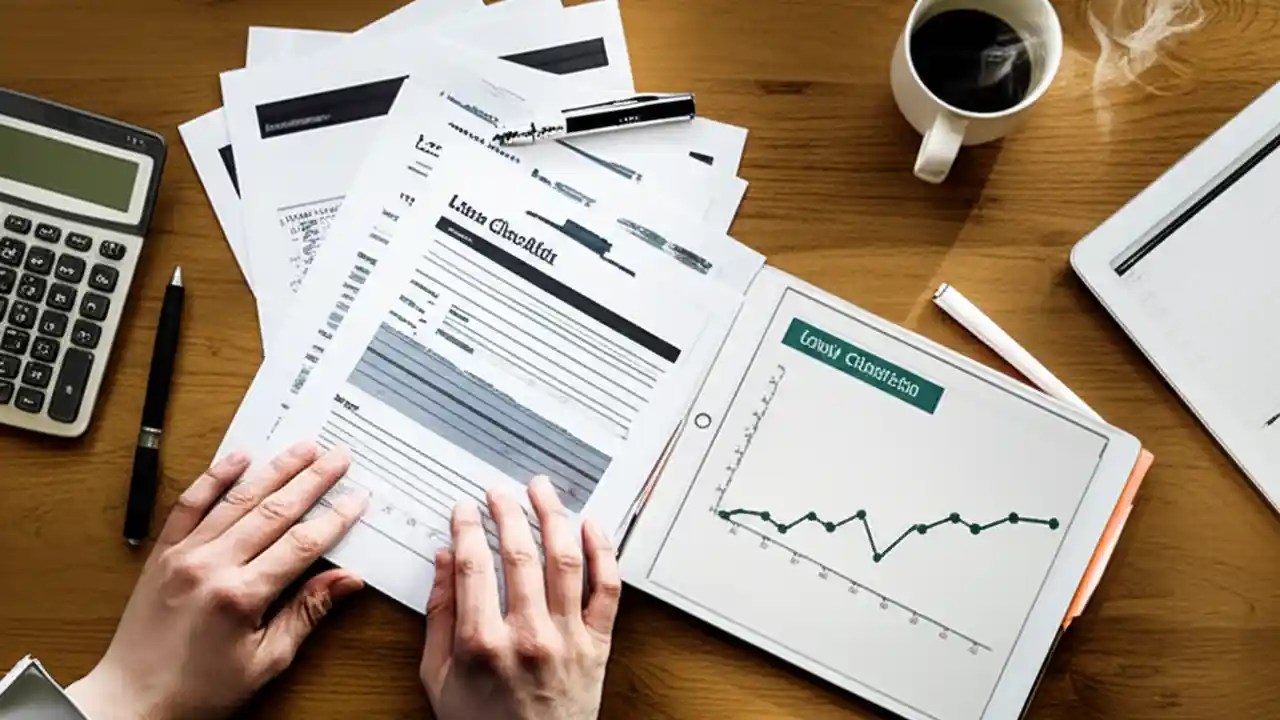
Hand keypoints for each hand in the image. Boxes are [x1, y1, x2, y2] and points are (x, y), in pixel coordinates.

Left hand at [67, 442, 368, 719]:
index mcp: (241, 596)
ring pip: (237, 499)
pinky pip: (189, 504)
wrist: (131, 701)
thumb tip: (347, 579)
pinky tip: (239, 458)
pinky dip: (214, 477)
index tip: (357, 499)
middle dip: (312, 480)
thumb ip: (307, 613)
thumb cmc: (199, 691)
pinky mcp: (162, 553)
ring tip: (303, 449)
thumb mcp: (266, 661)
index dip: (335, 519)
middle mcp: (212, 566)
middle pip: (275, 511)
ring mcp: (184, 555)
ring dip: (274, 470)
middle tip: (338, 457)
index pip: (302, 544)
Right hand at [421, 476, 621, 719]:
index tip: (464, 509)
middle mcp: (528, 635)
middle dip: (506, 513)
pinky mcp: (598, 645)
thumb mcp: (438, 677)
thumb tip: (443, 558)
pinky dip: (603, 551)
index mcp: (482, 643)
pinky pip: (608, 588)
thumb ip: (439, 614)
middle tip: (499, 490)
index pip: (474, 565)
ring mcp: (567, 638)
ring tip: (541, 490)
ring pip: (564, 561)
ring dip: (552, 516)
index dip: (467, 528)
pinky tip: (590, 525)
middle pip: (518, 555)